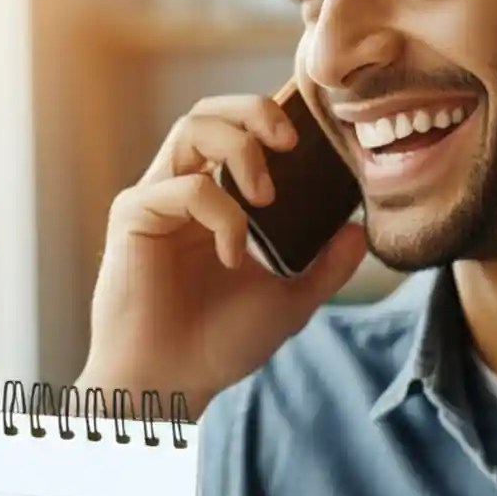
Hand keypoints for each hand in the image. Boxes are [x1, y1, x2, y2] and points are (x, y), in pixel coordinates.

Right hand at [76, 94, 367, 418]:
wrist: (173, 384)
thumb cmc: (219, 343)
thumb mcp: (291, 300)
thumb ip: (327, 265)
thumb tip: (362, 229)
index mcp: (216, 201)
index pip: (240, 131)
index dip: (273, 117)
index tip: (316, 133)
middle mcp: (183, 190)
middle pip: (211, 111)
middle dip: (256, 111)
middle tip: (292, 142)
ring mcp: (156, 199)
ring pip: (192, 128)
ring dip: (240, 149)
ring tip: (267, 198)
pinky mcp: (134, 215)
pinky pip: (183, 187)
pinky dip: (221, 213)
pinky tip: (232, 256)